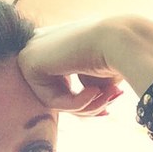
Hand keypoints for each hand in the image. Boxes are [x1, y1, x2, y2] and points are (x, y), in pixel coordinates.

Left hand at [18, 16, 152, 112]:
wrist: (124, 40)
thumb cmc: (118, 58)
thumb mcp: (98, 80)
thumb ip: (82, 93)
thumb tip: (80, 106)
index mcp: (59, 44)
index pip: (63, 87)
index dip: (85, 103)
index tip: (107, 111)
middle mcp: (43, 44)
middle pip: (57, 95)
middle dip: (85, 107)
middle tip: (108, 109)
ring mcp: (33, 50)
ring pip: (54, 100)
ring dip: (84, 107)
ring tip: (106, 97)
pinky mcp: (28, 60)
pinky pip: (49, 99)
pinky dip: (73, 103)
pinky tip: (92, 91)